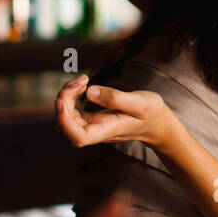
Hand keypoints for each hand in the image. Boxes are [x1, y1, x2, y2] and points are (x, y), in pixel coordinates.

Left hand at [55, 74, 178, 151]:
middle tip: (81, 80)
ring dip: (67, 97)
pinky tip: (82, 84)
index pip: (79, 137)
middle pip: (67, 125)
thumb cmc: (151, 113)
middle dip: (65, 100)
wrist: (157, 123)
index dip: (64, 122)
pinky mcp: (91, 119)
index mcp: (108, 130)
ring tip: (82, 80)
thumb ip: (115, 98)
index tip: (61, 101)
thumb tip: (89, 92)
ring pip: (67, 117)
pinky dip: (72, 96)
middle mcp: (96, 131)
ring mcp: (92, 126)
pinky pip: (72, 111)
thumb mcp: (140, 102)